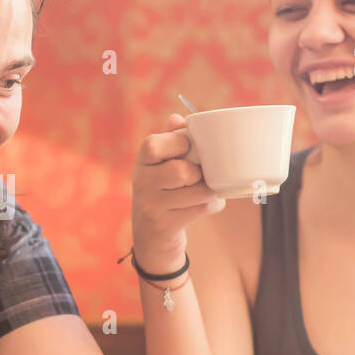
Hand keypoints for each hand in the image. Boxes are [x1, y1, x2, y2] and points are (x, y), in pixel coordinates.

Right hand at [131, 112, 224, 274]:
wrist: (150, 236)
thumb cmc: (162, 189)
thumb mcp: (160, 164)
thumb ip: (171, 139)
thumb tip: (177, 118)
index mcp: (141, 161)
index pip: (154, 145)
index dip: (179, 143)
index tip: (188, 149)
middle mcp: (141, 182)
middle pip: (181, 172)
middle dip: (198, 173)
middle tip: (199, 175)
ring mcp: (151, 205)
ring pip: (197, 192)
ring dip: (210, 190)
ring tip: (207, 189)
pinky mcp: (165, 225)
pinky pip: (202, 209)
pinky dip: (213, 205)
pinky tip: (207, 204)